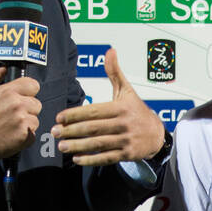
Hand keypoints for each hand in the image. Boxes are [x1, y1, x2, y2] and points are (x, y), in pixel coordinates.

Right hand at [0, 68, 41, 162]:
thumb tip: (3, 69)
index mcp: (8, 92)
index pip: (33, 85)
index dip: (29, 91)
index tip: (24, 96)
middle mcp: (17, 105)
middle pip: (37, 104)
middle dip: (28, 109)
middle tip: (13, 115)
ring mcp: (22, 121)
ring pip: (35, 120)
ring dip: (26, 124)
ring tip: (11, 126)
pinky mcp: (25, 136)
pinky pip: (33, 134)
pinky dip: (25, 137)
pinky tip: (12, 135)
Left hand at [51, 47, 164, 164]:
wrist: (157, 134)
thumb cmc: (137, 111)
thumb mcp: (127, 91)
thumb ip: (115, 72)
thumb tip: (110, 51)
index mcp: (121, 108)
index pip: (94, 111)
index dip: (75, 114)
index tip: (60, 117)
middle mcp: (123, 124)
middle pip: (93, 128)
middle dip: (72, 130)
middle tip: (54, 132)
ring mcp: (125, 141)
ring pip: (98, 144)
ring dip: (78, 146)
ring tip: (62, 146)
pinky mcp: (127, 154)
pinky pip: (106, 158)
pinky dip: (91, 159)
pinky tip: (77, 159)